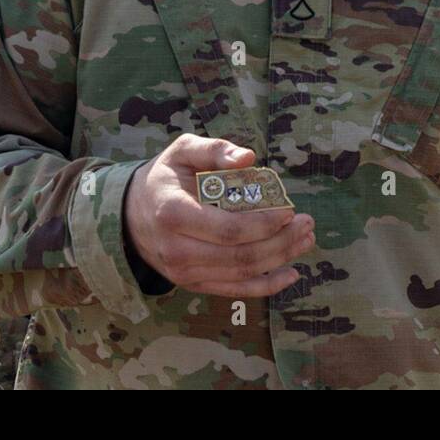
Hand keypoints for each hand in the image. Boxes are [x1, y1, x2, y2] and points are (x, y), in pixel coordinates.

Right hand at [122, 133, 313, 296]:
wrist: (131, 214)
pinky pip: (233, 290)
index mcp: (173, 214)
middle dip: (280, 242)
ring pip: (241, 274)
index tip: (289, 210)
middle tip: (307, 223)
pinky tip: (291, 273)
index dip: (263, 224)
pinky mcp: (192, 284)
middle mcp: (176, 250)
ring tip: (306, 240)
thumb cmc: (166, 177)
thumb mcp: (183, 150)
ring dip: (280, 259)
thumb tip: (248, 157)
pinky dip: (266, 285)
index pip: (228, 229)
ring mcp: (183, 273)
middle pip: (240, 256)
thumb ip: (215, 150)